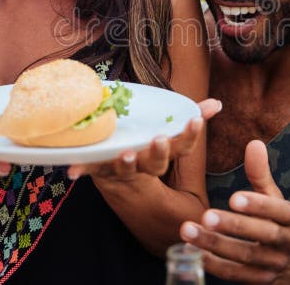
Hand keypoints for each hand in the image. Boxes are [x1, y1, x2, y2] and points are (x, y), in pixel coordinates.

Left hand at [66, 98, 220, 180]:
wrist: (124, 186)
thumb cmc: (148, 146)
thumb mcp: (167, 127)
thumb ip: (189, 114)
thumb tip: (217, 103)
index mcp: (163, 154)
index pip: (182, 147)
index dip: (190, 134)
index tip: (196, 120)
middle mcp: (144, 166)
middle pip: (155, 162)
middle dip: (158, 152)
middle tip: (159, 139)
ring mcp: (122, 169)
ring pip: (126, 168)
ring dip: (126, 162)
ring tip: (125, 154)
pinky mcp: (100, 170)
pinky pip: (91, 169)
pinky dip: (82, 170)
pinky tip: (72, 172)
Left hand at [180, 140, 289, 283]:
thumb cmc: (278, 224)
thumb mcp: (274, 199)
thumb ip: (260, 174)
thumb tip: (254, 143)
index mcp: (289, 217)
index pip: (277, 210)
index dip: (257, 204)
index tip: (233, 196)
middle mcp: (286, 242)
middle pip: (261, 234)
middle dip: (233, 226)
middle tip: (205, 215)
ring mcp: (274, 264)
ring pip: (246, 256)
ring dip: (216, 244)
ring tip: (188, 231)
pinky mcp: (260, 282)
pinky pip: (237, 275)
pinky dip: (216, 265)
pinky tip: (195, 252)